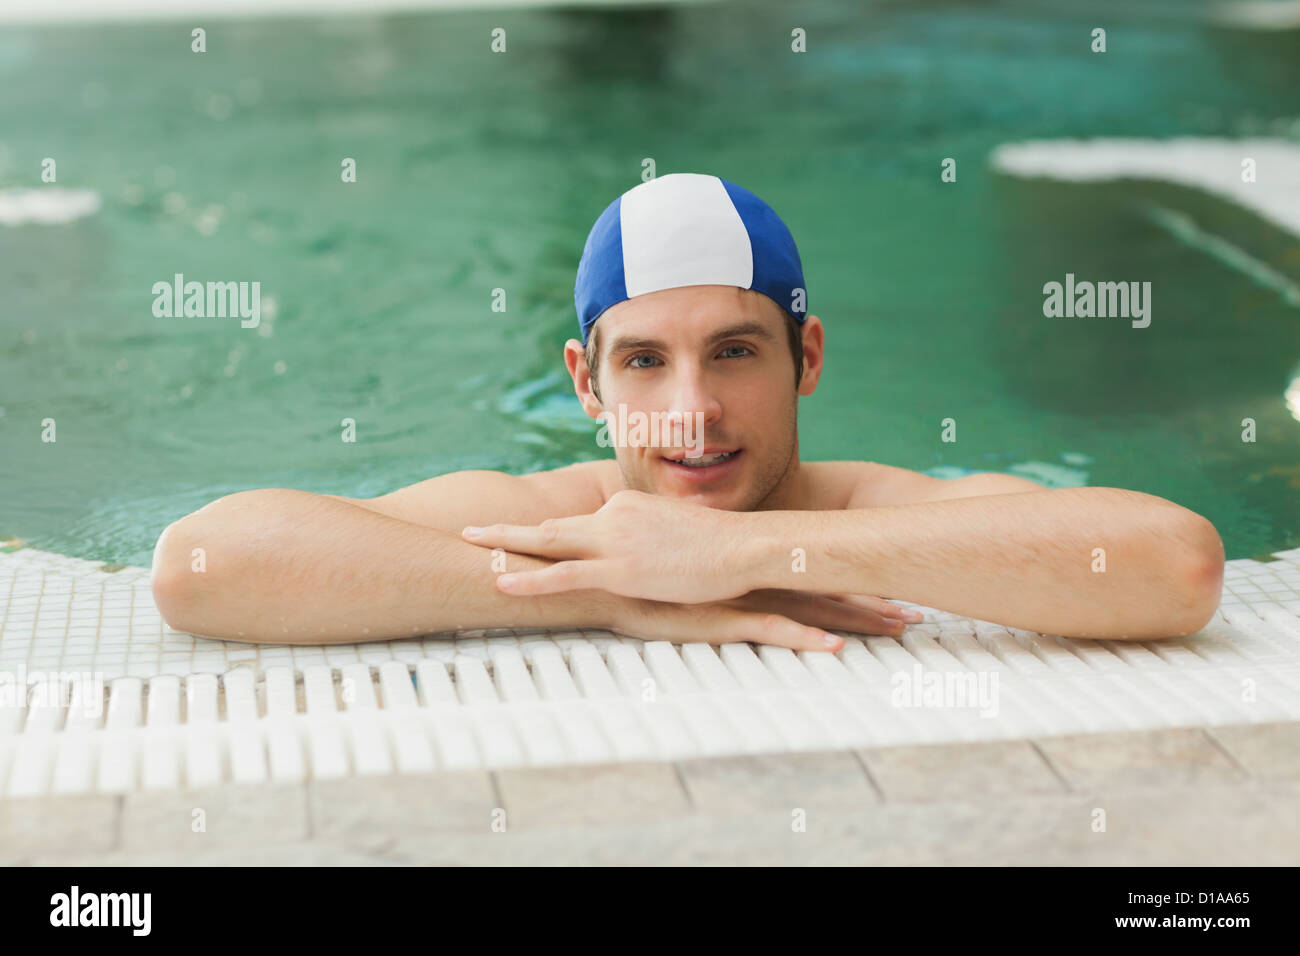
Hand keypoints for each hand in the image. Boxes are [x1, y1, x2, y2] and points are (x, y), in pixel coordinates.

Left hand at [462, 489, 758, 604]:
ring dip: (505, 546)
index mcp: (625, 506)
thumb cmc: (721, 546)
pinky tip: (502, 584)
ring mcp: (614, 541)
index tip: (518, 536)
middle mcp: (612, 515)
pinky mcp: (620, 570)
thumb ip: (653, 537)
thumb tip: (646, 551)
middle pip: (549, 524)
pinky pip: (563, 575)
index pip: (577, 521)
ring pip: (547, 543)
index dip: (545, 532)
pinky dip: (529, 580)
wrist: (745, 546)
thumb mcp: (679, 533)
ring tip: (471, 548)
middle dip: (506, 529)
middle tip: (470, 530)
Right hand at [606, 588, 922, 652]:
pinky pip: (773, 633)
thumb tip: (712, 571)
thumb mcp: (678, 571)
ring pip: (814, 609)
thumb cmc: (636, 573)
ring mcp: (741, 599)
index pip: (810, 573)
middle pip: (826, 590)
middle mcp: (754, 580)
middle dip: (874, 602)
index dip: (852, 581)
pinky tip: (838, 651)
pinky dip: (808, 642)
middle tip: (917, 613)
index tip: (890, 588)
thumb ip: (700, 569)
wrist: (601, 571)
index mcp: (749, 568)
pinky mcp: (720, 620)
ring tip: (902, 628)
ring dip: (860, 619)